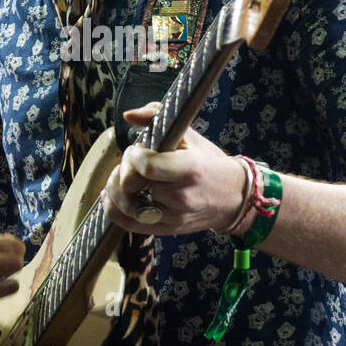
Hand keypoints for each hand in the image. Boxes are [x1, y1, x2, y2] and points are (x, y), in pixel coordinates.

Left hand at [100, 101, 246, 236]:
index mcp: (188, 169)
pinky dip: (113, 209)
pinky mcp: (166, 229)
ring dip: (115, 189)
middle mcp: (180, 196)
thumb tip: (128, 115)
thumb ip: (156, 116)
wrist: (233, 197)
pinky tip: (111, 196)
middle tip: (131, 162)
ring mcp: (173, 217)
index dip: (133, 155)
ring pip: (125, 206)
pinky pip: (128, 224)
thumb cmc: (209, 163)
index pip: (146, 166)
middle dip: (123, 169)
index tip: (138, 149)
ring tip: (122, 178)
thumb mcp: (190, 135)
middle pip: (132, 184)